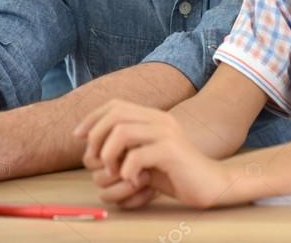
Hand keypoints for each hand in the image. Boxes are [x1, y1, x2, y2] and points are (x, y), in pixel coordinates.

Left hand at [74, 99, 235, 208]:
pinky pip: (137, 156)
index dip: (92, 117)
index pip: (116, 104)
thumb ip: (125, 147)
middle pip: (116, 114)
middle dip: (96, 135)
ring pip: (122, 132)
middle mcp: (160, 119)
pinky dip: (127, 170)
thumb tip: (90, 148)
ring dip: (109, 154)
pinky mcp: (172, 151)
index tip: (78, 135)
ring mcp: (167, 133)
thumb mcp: (146, 156)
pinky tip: (132, 180)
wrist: (211, 185)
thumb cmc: (175, 174)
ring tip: (113, 171)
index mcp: (153, 116)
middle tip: (93, 158)